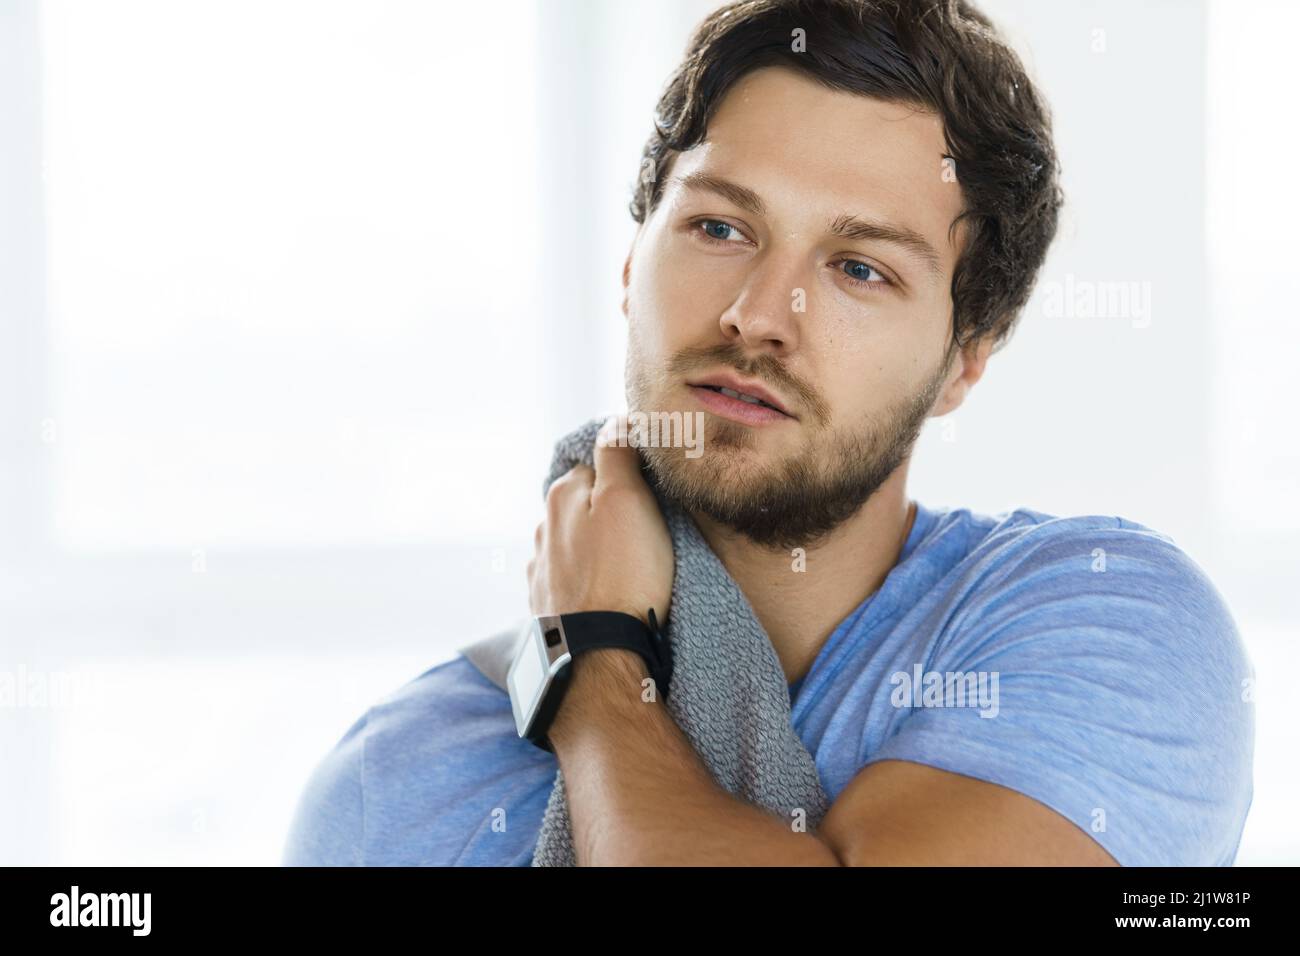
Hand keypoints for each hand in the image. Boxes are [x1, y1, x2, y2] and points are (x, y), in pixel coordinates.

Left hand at [527, 415, 673, 628]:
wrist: (600, 652)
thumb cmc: (624, 574)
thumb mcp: (629, 499)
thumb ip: (618, 453)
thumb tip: (616, 419)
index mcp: (562, 495)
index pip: (598, 463)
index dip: (628, 474)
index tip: (652, 493)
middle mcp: (543, 526)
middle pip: (585, 503)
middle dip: (609, 511)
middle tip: (646, 531)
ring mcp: (541, 567)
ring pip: (576, 541)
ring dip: (597, 546)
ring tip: (629, 566)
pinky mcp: (547, 603)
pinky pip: (571, 577)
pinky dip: (587, 578)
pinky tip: (606, 590)